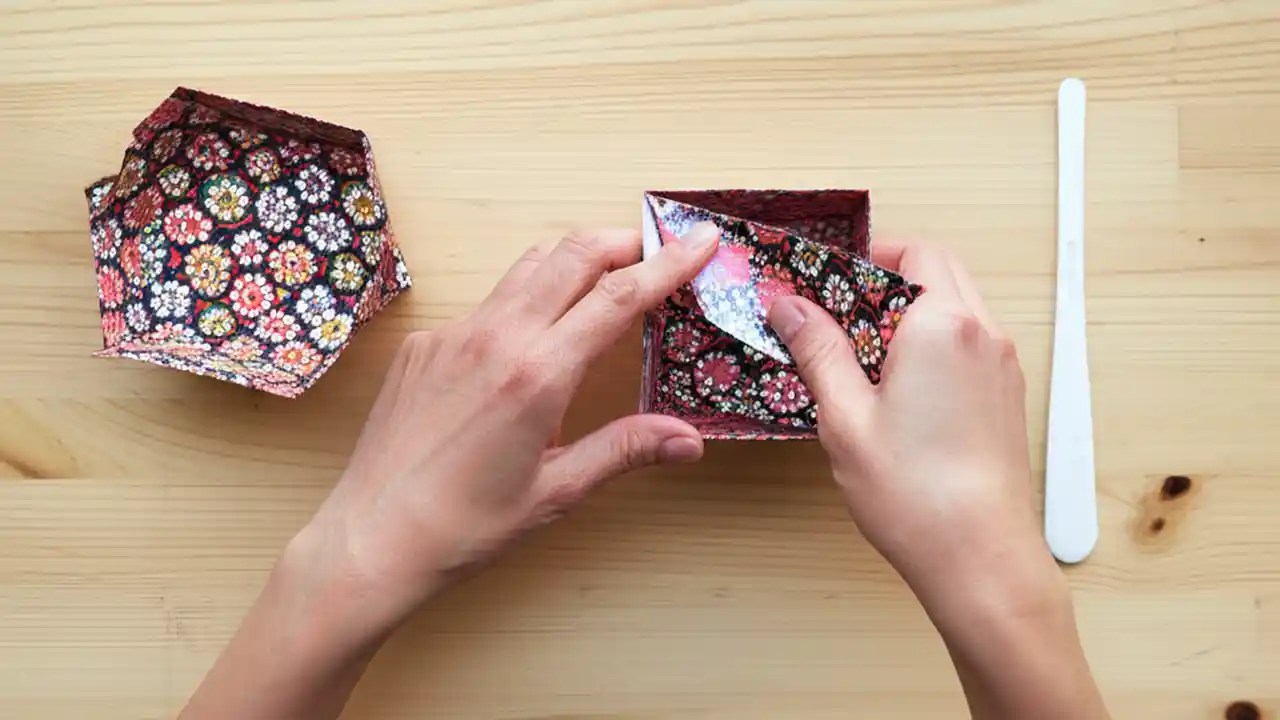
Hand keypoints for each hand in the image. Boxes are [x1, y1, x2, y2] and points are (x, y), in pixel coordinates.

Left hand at [295, 223, 720, 634]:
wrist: (372, 539)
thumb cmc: (464, 526)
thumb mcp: (556, 490)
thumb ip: (625, 449)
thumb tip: (689, 439)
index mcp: (536, 374)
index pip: (618, 296)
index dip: (667, 263)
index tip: (700, 240)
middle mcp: (494, 338)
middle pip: (573, 255)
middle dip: (623, 242)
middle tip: (658, 250)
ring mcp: (453, 334)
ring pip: (527, 268)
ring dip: (573, 260)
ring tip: (605, 278)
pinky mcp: (424, 344)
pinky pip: (487, 303)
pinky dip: (525, 298)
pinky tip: (534, 335)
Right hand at [766, 242, 1052, 608]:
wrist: (981, 558)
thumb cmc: (916, 494)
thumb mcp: (845, 417)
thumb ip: (818, 351)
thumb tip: (790, 306)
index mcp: (943, 326)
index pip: (912, 252)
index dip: (867, 256)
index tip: (826, 280)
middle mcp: (983, 334)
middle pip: (939, 271)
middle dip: (888, 280)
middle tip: (837, 312)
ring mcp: (1001, 366)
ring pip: (957, 308)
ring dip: (911, 313)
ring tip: (861, 354)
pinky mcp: (1005, 397)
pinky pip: (968, 345)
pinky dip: (933, 344)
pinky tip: (896, 387)